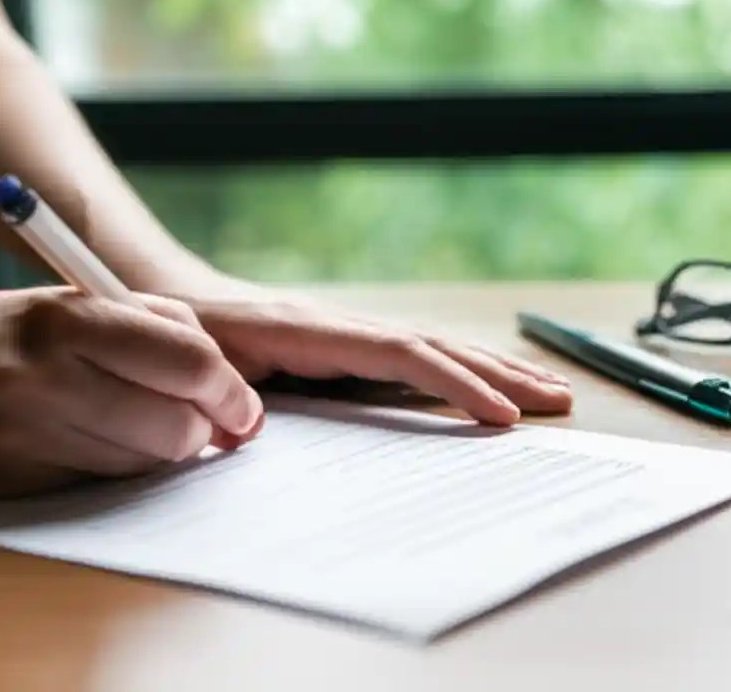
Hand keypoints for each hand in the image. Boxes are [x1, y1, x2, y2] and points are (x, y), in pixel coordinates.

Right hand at [0, 288, 262, 496]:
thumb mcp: (70, 304)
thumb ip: (158, 330)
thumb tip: (232, 389)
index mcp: (69, 318)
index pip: (190, 362)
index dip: (232, 392)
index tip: (243, 408)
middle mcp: (47, 376)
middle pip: (178, 424)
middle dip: (203, 429)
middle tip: (199, 422)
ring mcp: (27, 433)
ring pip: (149, 463)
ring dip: (162, 450)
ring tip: (134, 422)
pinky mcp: (16, 479)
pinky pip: (107, 483)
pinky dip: (119, 466)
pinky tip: (93, 440)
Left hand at [177, 286, 572, 425]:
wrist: (172, 305)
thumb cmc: (182, 343)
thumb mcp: (191, 366)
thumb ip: (221, 395)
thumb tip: (253, 425)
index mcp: (309, 331)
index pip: (399, 353)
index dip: (453, 382)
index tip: (499, 414)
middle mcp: (343, 326)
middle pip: (437, 345)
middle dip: (501, 373)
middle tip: (558, 400)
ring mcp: (354, 332)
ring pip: (439, 347)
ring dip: (497, 368)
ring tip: (551, 390)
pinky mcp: (355, 346)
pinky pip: (422, 357)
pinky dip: (467, 369)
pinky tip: (495, 382)